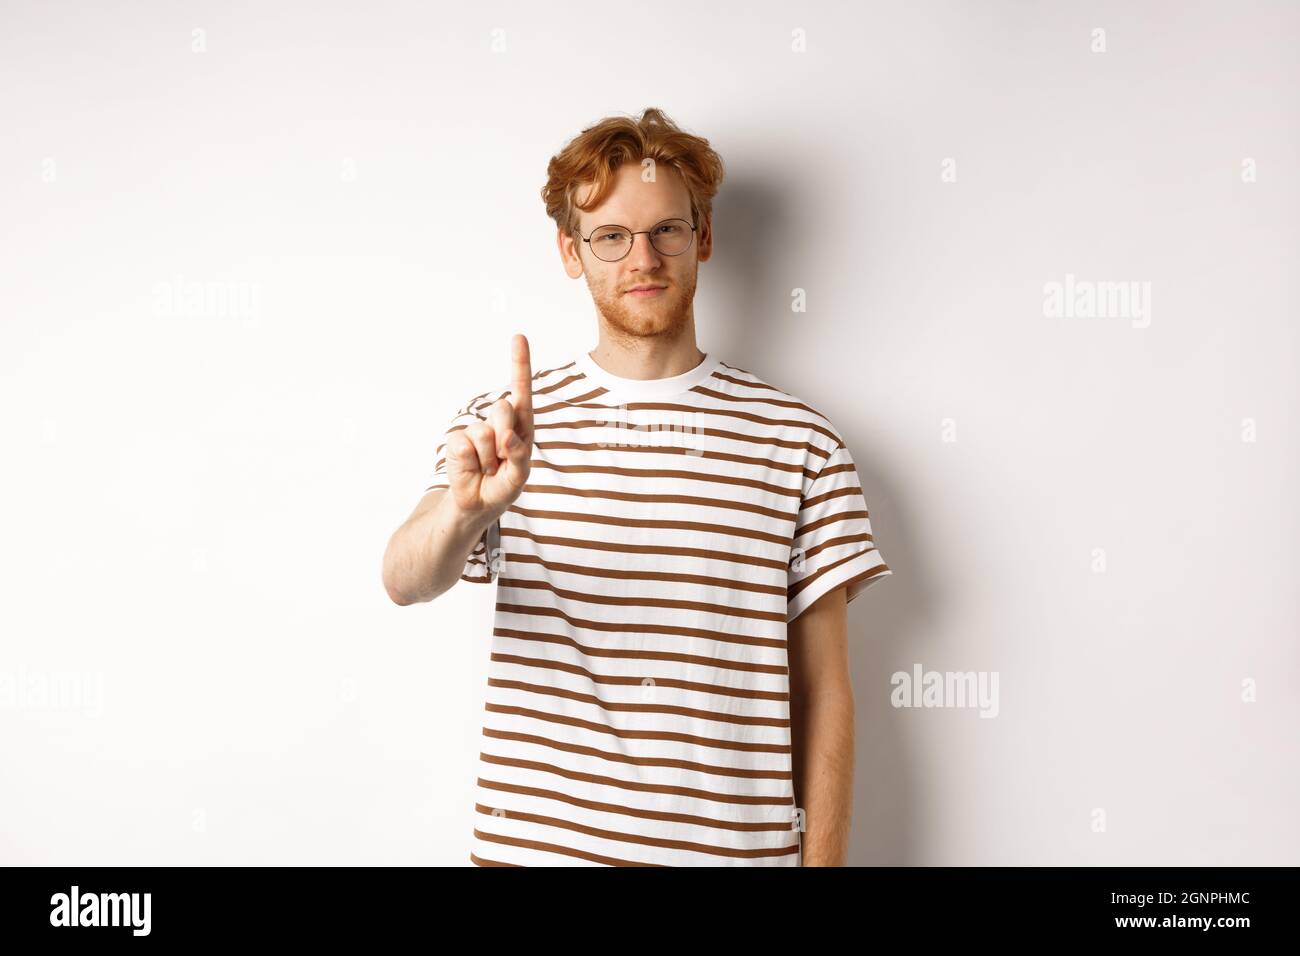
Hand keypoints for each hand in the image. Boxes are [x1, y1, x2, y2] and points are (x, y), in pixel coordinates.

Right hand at [445, 333, 532, 518]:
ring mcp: (475, 429)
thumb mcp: (519, 475)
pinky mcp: (457, 440)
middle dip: (506, 439)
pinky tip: (472, 470)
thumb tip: (506, 436)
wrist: (475, 504)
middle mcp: (498, 422)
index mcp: (520, 425)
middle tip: (500, 461)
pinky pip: (465, 445)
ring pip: (485, 433)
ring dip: (489, 459)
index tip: (518, 337)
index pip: (521, 391)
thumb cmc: (502, 487)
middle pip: (504, 409)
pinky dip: (471, 463)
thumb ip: (518, 454)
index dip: (519, 364)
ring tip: (487, 469)